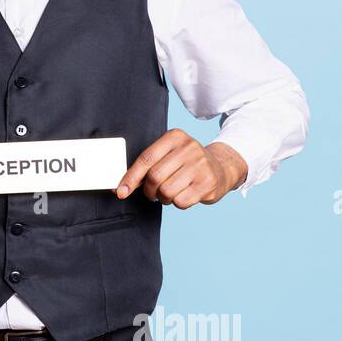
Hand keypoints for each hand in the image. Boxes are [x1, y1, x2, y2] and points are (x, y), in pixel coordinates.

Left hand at [114, 130, 247, 208]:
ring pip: (166, 192)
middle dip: (149, 190)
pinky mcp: (208, 183)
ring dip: (163, 198)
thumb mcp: (168, 155)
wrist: (220, 168)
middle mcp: (189, 148)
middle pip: (154, 177)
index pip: (146, 158)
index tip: (121, 191)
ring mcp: (201, 165)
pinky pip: (181, 202)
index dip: (130, 177)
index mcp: (175, 137)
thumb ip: (146, 167)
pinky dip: (177, 203)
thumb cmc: (186, 164)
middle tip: (153, 192)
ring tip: (171, 192)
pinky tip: (184, 194)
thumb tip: (121, 188)